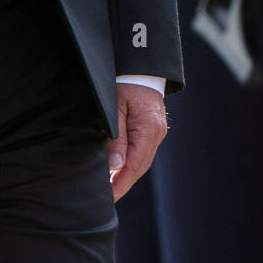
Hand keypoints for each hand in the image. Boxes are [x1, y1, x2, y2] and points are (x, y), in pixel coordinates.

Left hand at [106, 83, 167, 201]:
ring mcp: (157, 131)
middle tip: (106, 198)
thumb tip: (115, 166)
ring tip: (110, 188)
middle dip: (123, 183)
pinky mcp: (152, 128)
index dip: (121, 183)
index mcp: (149, 129)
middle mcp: (157, 133)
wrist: (139, 65)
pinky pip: (141, 151)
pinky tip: (118, 169)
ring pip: (141, 160)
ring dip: (126, 174)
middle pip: (140, 166)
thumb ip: (116, 136)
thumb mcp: (115, 106)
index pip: (135, 165)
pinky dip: (130, 162)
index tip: (108, 197)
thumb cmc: (124, 81)